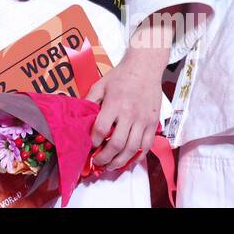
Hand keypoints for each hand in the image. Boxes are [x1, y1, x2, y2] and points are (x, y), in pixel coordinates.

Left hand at [86, 46, 168, 169]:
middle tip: (98, 162)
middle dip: (105, 157)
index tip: (90, 146)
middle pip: (117, 144)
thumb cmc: (121, 76)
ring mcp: (143, 120)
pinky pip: (146, 146)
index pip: (102, 129)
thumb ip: (90, 101)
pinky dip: (137, 157)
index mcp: (114, 104)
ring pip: (132, 149)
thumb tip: (80, 117)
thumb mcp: (101, 84)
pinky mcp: (153, 124)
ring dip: (120, 161)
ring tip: (111, 166)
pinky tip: (129, 161)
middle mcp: (130, 114)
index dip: (94, 141)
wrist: (145, 67)